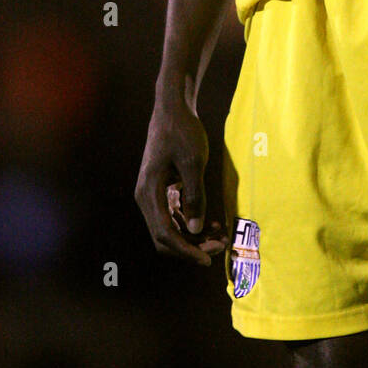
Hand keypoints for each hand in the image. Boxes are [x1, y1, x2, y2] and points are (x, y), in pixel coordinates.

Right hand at [134, 98, 227, 265]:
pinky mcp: (162, 189)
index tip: (207, 259)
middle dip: (192, 246)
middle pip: (165, 236)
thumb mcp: (193, 161)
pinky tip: (213, 223)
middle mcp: (146, 197)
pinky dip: (191, 222)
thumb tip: (195, 228)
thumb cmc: (182, 131)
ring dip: (194, 236)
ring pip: (171, 227)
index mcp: (148, 192)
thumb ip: (194, 195)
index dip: (186, 250)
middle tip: (220, 246)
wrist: (173, 108)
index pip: (164, 233)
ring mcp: (153, 194)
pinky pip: (175, 215)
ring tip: (221, 236)